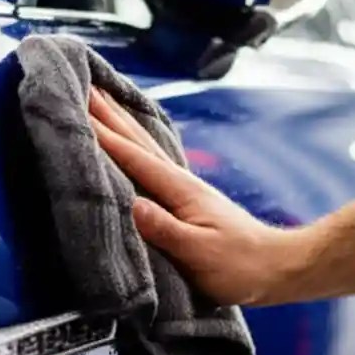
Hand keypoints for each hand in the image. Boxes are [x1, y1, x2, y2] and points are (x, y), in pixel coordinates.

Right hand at [88, 88, 312, 305]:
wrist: (275, 269)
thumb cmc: (239, 266)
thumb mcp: (199, 253)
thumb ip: (165, 229)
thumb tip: (132, 205)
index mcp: (180, 190)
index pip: (134, 157)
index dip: (105, 135)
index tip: (78, 109)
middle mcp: (181, 182)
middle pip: (139, 141)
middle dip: (110, 115)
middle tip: (84, 86)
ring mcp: (185, 189)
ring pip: (146, 148)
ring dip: (123, 124)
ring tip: (102, 101)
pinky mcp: (187, 201)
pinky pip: (152, 164)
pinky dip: (137, 146)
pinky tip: (133, 144)